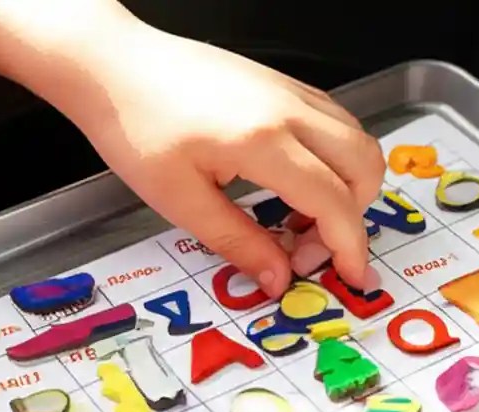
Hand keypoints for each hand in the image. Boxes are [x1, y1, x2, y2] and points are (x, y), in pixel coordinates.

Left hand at [55, 26, 383, 296]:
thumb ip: (237, 242)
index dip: (348, 246)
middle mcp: (288, 108)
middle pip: (364, 167)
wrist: (113, 65)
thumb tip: (277, 278)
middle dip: (353, 218)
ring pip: (357, 141)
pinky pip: (335, 123)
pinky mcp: (283, 84)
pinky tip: (292, 184)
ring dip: (346, 188)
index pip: (334, 201)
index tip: (350, 276)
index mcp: (262, 140)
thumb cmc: (134, 125)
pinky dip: (333, 160)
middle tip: (308, 249)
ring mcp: (290, 90)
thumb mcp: (178, 200)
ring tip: (298, 219)